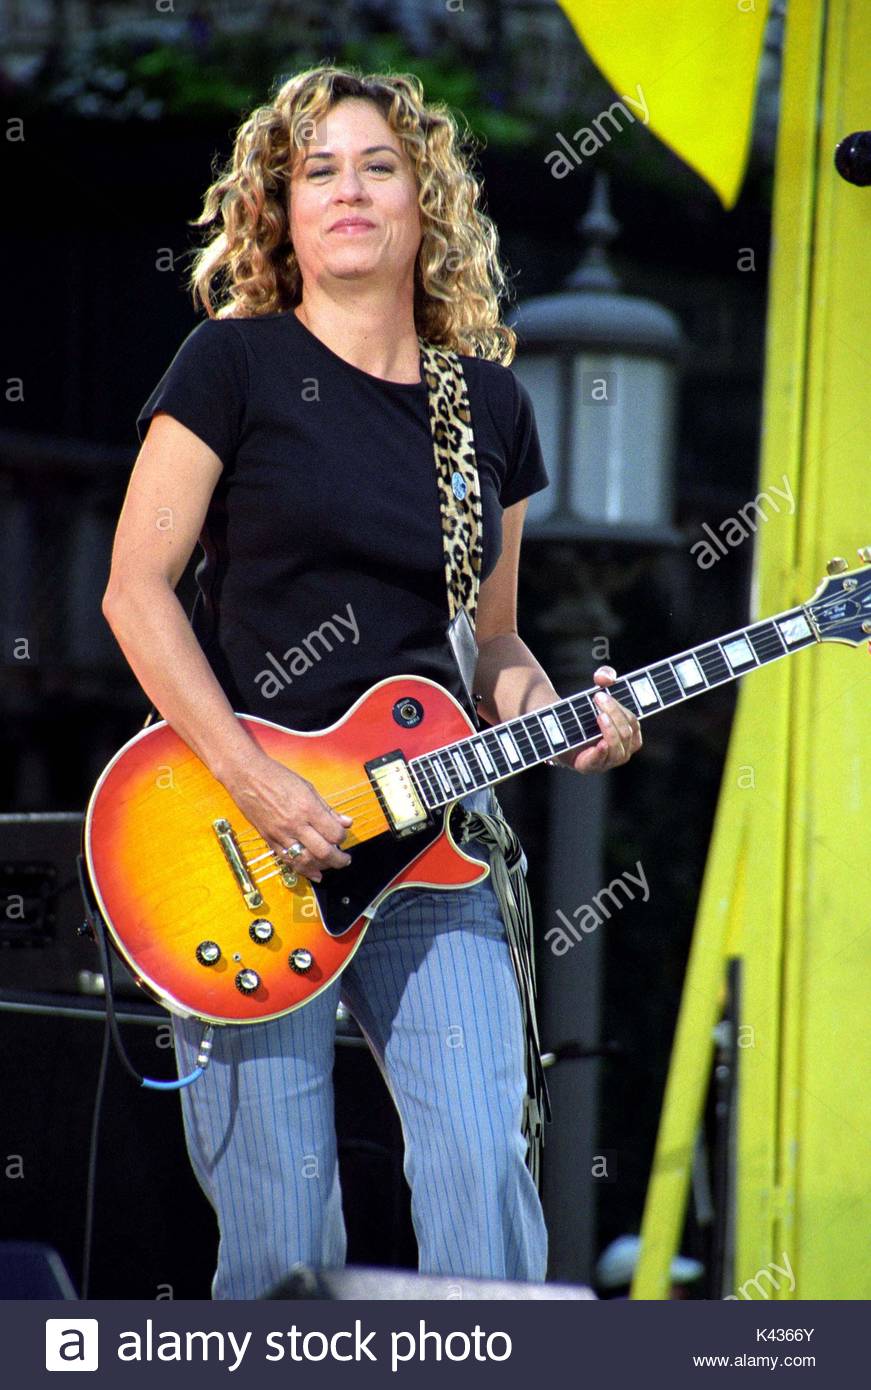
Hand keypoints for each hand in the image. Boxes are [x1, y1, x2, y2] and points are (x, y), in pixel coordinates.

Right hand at [223, 753, 352, 882]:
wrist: (246, 775)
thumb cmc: (277, 776)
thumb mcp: (308, 788)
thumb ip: (327, 809)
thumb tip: (346, 822)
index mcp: (308, 808)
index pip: (334, 833)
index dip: (343, 838)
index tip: (343, 836)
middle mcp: (295, 823)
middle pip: (323, 852)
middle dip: (338, 860)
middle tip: (345, 860)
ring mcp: (280, 833)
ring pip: (305, 861)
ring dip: (322, 867)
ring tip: (330, 865)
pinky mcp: (269, 839)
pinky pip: (287, 860)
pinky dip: (302, 869)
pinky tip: (313, 873)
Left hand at [551, 665, 642, 773]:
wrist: (554, 728)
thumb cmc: (582, 712)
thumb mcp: (596, 690)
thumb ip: (605, 676)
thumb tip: (606, 678)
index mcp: (628, 734)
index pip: (633, 723)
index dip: (622, 708)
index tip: (604, 693)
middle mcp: (621, 750)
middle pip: (627, 734)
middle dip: (614, 714)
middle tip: (598, 697)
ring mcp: (606, 761)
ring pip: (618, 750)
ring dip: (611, 731)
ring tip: (599, 715)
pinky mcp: (588, 767)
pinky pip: (600, 763)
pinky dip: (602, 753)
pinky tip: (600, 743)